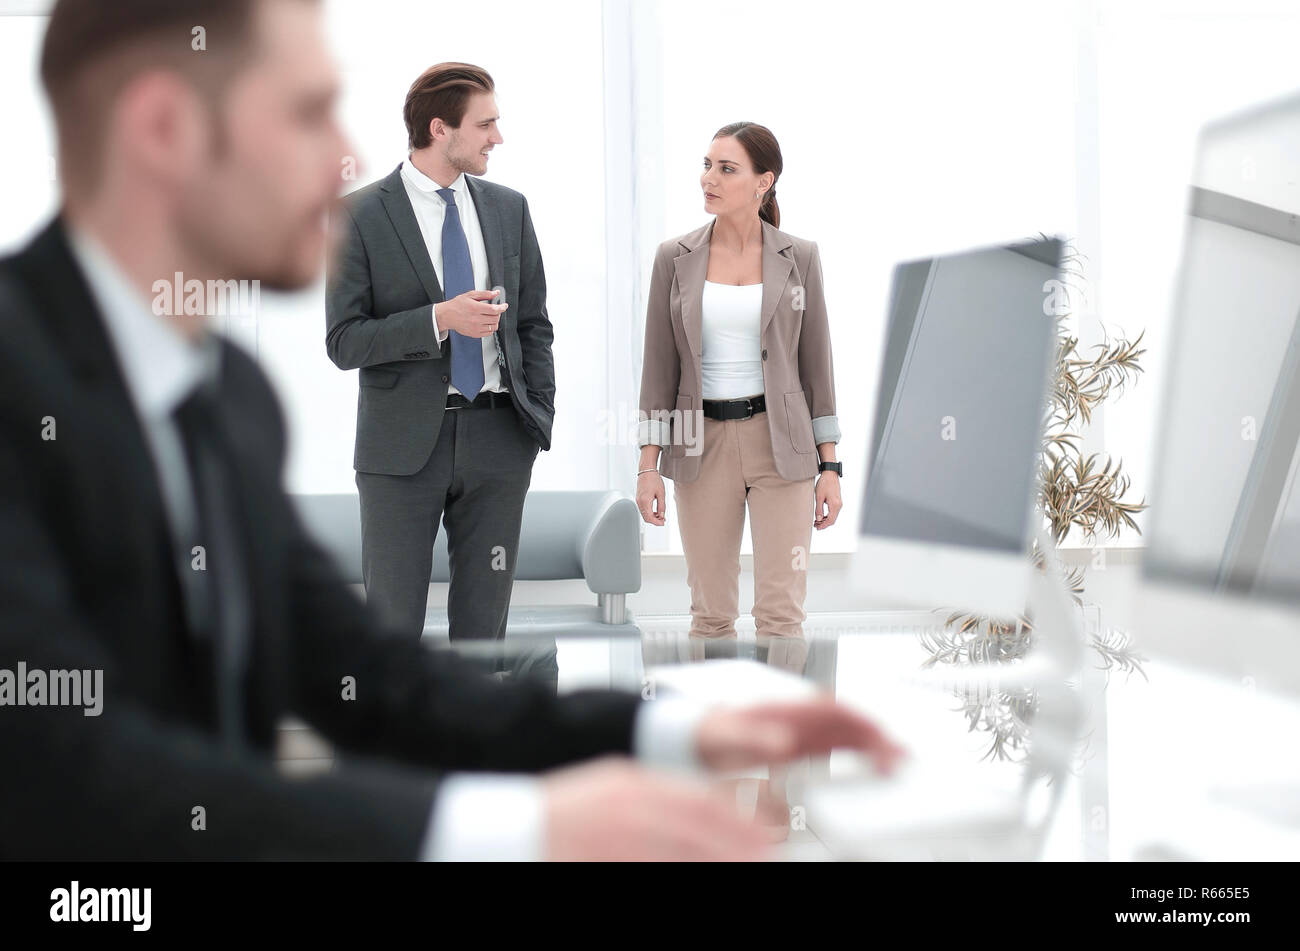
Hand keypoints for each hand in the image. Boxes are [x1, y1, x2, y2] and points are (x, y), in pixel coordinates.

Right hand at [436, 289, 505, 337]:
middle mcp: (476, 319)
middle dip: (498, 313)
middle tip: (496, 310)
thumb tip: (496, 293)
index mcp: (475, 308)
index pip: (494, 309)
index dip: (502, 307)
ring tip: (491, 316)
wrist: (447, 316)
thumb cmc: (457, 305)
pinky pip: (489, 333)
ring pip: (494, 326)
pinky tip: (487, 323)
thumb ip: (485, 294)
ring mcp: (475, 328)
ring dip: (496, 321)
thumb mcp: (470, 295)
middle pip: (495, 318)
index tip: (504, 306)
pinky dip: (491, 328)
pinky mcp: (475, 334)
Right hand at [542, 757, 770, 860]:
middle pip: (697, 829)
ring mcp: (618, 838)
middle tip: (766, 854)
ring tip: (745, 866)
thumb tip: (702, 813)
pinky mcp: (606, 861)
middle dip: (737, 845)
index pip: (698, 800)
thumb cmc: (562, 813)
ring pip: (681, 853)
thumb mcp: (611, 788)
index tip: (762, 835)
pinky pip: (653, 869)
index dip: (735, 820)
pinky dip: (678, 874)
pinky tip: (696, 878)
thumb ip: (653, 795)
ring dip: (717, 861)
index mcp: (632, 782)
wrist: (510, 828)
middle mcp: (630, 808)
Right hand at [636, 471, 665, 525]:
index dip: (657, 523)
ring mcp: (638, 501)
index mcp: (645, 501)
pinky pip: (643, 510)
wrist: (646, 471)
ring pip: (644, 515)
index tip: (663, 523)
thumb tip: (662, 516)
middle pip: (646, 518)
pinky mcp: (638, 499)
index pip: (649, 518)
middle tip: (663, 520)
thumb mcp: (661, 494)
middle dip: (655, 521)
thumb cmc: (654, 479)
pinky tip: (656, 511)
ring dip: (652, 517)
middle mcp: (639, 502)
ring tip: (661, 516)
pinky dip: (649, 513)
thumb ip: (662, 506)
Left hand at [694, 696, 905, 772]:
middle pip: (844, 722)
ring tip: (896, 759)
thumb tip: (783, 743)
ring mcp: (801, 732)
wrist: (695, 738)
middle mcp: (797, 718)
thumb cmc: (709, 732)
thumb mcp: (725, 736)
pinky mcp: (799, 748)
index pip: (830, 709)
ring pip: (844, 735)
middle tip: (899, 755)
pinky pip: (835, 748)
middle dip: (874, 736)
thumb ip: (752, 738)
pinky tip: (872, 764)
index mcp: (785, 708)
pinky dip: (857, 755)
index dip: (857, 720)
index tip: (877, 735)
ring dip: (871, 745)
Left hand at [814, 471, 840, 528]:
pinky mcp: (837, 501)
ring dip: (825, 520)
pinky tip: (821, 516)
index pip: (830, 520)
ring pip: (833, 516)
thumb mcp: (819, 497)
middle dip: (824, 524)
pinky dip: (828, 516)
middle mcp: (839, 505)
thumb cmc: (824, 484)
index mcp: (835, 505)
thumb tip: (818, 519)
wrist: (830, 474)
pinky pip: (834, 512)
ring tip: (817, 521)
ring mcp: (839, 503)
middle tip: (815, 526)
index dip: (823, 525)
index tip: (817, 528)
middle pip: (832, 520)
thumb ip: (819, 509)